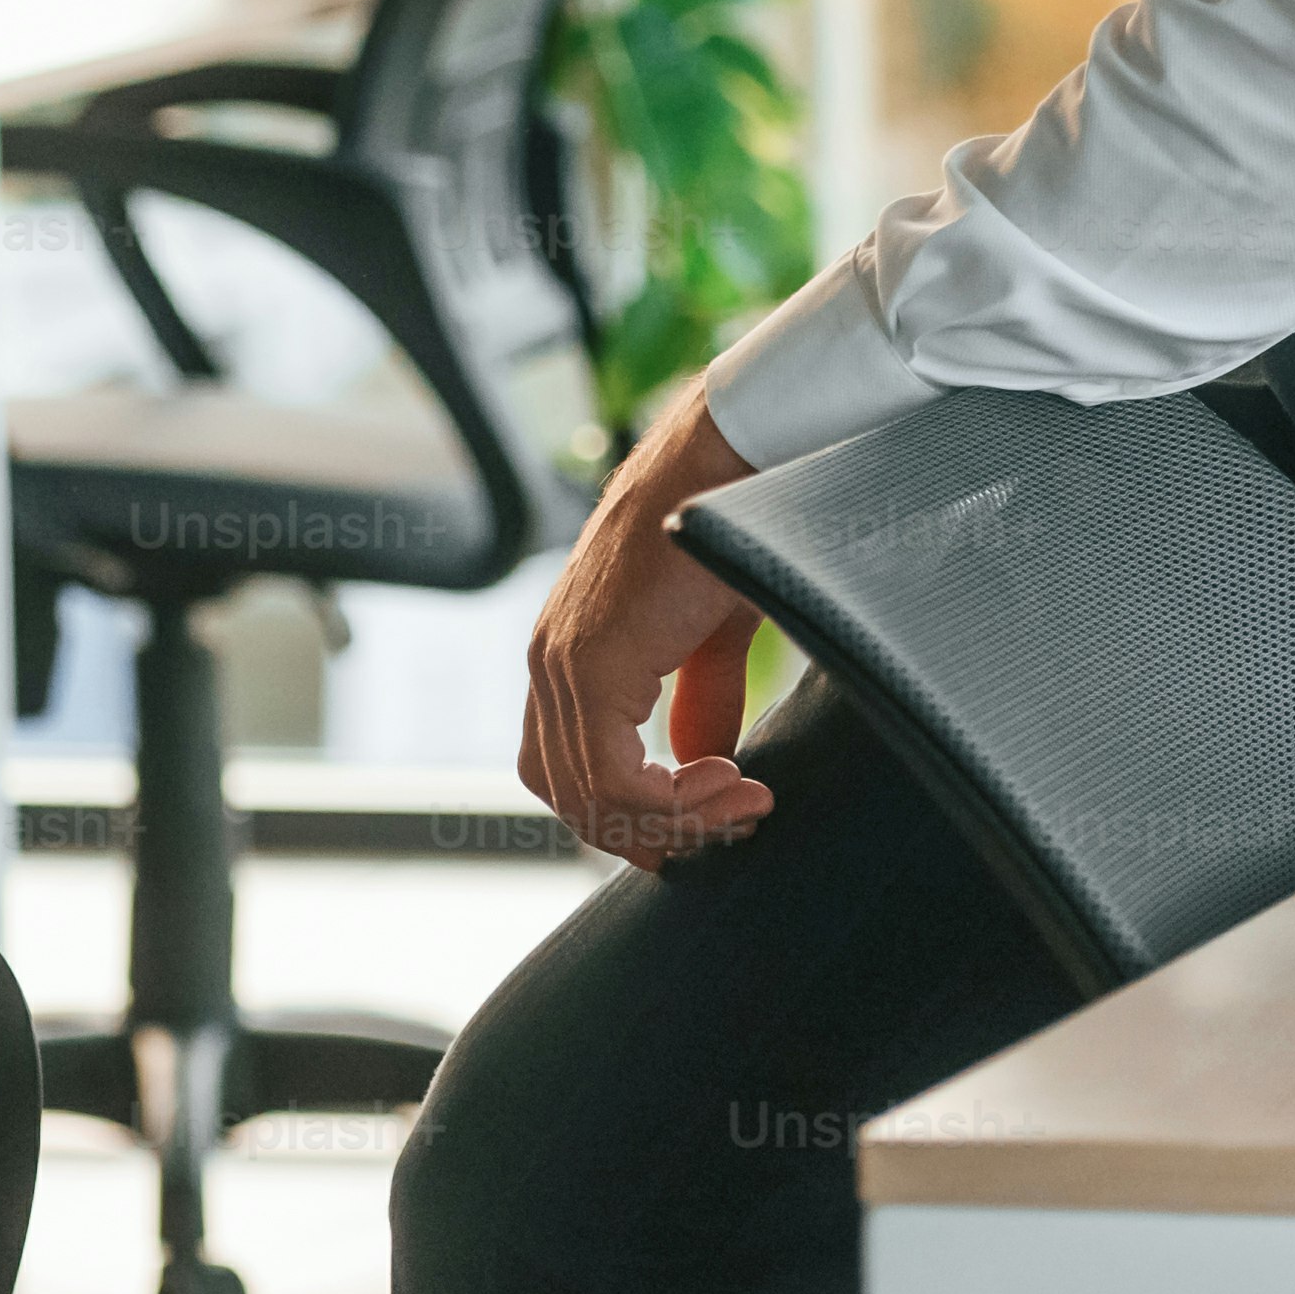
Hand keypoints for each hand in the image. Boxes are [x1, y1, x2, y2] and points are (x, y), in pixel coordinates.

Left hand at [520, 387, 775, 864]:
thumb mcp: (710, 633)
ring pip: (593, 799)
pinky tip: (732, 779)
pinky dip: (674, 802)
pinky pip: (614, 778)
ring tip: (745, 800)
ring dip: (677, 820)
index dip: (635, 814)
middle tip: (735, 819)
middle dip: (658, 830)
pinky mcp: (589, 666)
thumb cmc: (725, 526)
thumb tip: (703, 759)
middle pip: (574, 799)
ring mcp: (562, 667)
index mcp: (569, 655)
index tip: (713, 812)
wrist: (728, 463)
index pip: (569, 774)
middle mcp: (550, 665)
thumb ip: (700, 699)